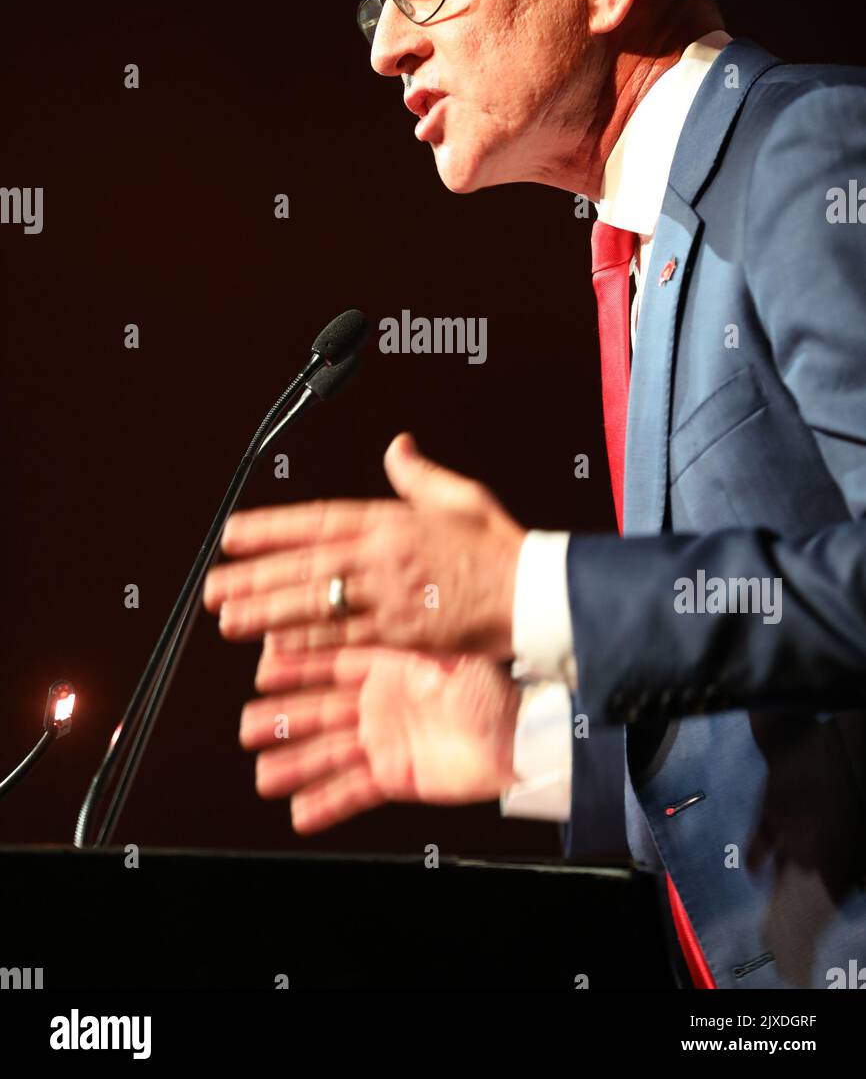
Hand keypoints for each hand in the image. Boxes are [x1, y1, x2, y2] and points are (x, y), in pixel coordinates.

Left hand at [202, 432, 526, 658]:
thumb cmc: (500, 545)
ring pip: (317, 604)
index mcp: (393, 521)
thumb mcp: (461, 497)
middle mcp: (384, 558)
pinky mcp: (403, 635)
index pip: (317, 521)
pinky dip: (310, 642)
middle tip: (212, 586)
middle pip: (306, 565)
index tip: (231, 534)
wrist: (538, 593)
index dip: (270, 528)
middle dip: (254, 575)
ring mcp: (391, 598)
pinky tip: (277, 646)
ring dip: (268, 610)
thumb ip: (419, 476)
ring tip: (228, 617)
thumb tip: (398, 446)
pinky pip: (346, 639)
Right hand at [241, 636, 521, 831]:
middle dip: (282, 717)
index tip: (262, 664)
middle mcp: (378, 702)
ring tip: (262, 774)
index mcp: (386, 666)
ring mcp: (384, 740)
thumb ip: (406, 634)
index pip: (331, 660)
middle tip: (246, 724)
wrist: (524, 733)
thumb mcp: (448, 651)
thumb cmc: (494, 684)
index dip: (296, 665)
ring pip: (327, 754)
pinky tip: (298, 814)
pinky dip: (326, 805)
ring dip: (294, 764)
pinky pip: (353, 792)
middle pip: (319, 710)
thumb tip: (379, 602)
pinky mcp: (395, 776)